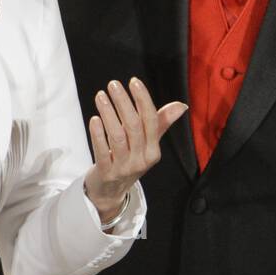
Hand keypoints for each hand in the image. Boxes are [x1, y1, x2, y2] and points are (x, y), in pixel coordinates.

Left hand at [83, 77, 186, 221]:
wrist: (111, 193)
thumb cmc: (130, 162)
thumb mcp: (147, 146)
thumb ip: (161, 124)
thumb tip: (181, 106)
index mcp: (153, 151)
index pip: (151, 121)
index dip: (143, 100)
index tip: (134, 82)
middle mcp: (141, 160)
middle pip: (134, 126)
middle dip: (123, 102)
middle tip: (113, 85)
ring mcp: (124, 168)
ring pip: (118, 136)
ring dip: (109, 113)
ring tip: (100, 96)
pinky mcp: (106, 173)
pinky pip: (102, 151)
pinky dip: (98, 134)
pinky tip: (94, 118)